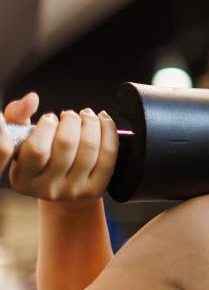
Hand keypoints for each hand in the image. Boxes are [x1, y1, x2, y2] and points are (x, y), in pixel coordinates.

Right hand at [0, 92, 117, 202]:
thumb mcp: (22, 138)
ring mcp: (73, 190)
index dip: (47, 127)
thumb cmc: (40, 155)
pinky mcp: (96, 189)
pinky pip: (108, 154)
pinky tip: (102, 121)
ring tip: (86, 116)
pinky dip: (109, 131)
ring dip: (91, 123)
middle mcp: (47, 189)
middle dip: (71, 120)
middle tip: (70, 115)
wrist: (62, 182)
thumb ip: (18, 115)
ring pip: (90, 148)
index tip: (50, 118)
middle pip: (67, 145)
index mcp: (24, 178)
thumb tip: (31, 99)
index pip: (37, 149)